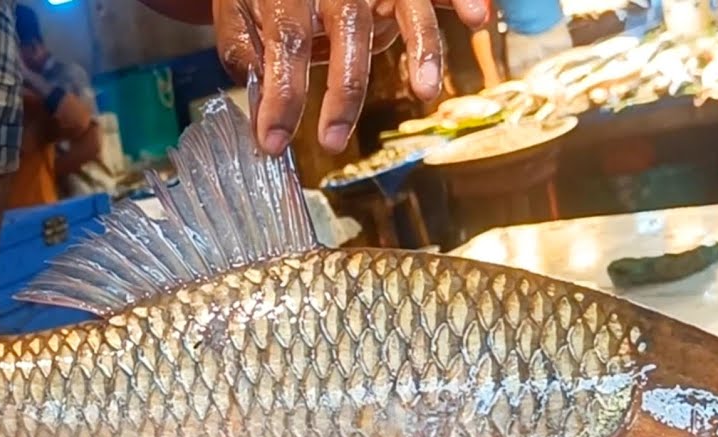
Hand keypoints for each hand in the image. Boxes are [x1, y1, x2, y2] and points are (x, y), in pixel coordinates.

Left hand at [213, 0, 489, 154]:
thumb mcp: (238, 2)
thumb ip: (245, 46)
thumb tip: (256, 100)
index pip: (285, 41)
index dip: (280, 95)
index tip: (273, 141)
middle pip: (347, 28)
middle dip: (342, 91)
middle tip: (333, 141)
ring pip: (407, 7)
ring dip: (423, 49)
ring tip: (426, 92)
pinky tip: (478, 19)